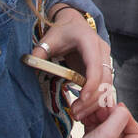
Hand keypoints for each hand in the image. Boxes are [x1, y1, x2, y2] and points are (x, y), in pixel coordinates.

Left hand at [33, 6, 113, 124]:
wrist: (73, 24)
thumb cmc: (62, 31)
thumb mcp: (49, 39)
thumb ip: (40, 52)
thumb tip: (30, 64)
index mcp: (89, 42)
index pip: (95, 65)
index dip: (91, 83)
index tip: (82, 98)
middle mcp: (102, 51)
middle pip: (104, 79)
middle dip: (92, 99)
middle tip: (76, 113)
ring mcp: (105, 60)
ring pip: (107, 85)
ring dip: (95, 102)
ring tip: (78, 113)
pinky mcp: (104, 69)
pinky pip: (105, 87)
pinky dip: (98, 100)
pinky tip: (87, 110)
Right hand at [79, 102, 137, 137]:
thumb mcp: (104, 137)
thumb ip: (117, 120)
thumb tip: (122, 108)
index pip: (135, 131)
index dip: (127, 117)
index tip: (116, 108)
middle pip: (120, 125)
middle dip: (109, 113)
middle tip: (101, 107)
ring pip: (106, 124)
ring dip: (97, 114)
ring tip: (90, 112)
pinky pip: (94, 127)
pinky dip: (89, 119)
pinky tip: (84, 117)